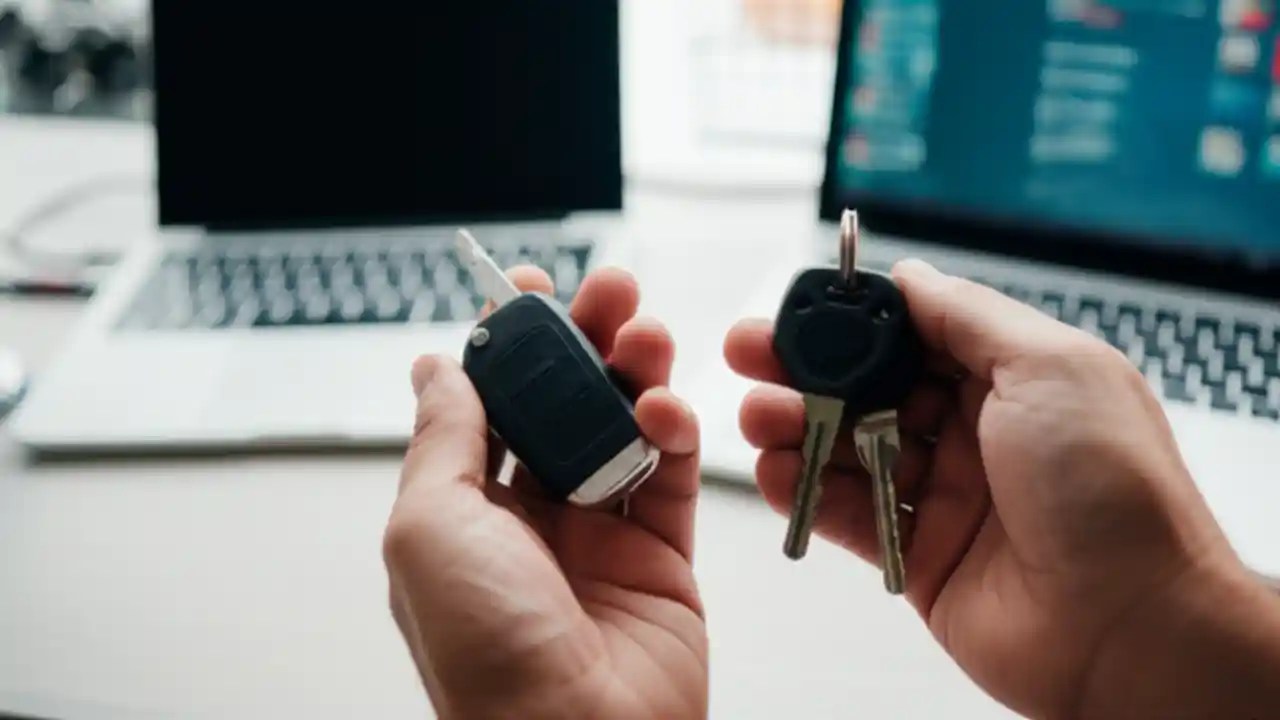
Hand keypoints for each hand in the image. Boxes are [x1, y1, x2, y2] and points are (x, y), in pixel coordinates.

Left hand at [384, 267, 705, 719]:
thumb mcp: (430, 528)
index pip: (489, 404)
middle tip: (608, 291)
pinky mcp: (660, 554)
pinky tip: (664, 407)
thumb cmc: (486, 654)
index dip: (509, 344)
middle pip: (562, 403)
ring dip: (635, 371)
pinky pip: (670, 472)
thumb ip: (443, 438)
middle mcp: (530, 518)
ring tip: (645, 332)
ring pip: (621, 425)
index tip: (528, 291)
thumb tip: (435, 367)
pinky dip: (674, 429)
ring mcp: (598, 534)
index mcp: (464, 512)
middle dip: (584, 341)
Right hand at [725, 259, 1278, 718]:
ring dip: (796, 426)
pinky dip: (805, 491)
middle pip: (869, 384)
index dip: (854, 316)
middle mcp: (975, 430)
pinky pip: (847, 512)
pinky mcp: (916, 552)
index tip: (801, 306)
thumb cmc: (1112, 489)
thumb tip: (909, 276)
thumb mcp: (1049, 366)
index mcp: (1013, 377)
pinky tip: (776, 472)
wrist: (1130, 628)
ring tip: (756, 417)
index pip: (913, 330)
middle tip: (749, 353)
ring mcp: (944, 493)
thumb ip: (967, 316)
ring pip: (849, 446)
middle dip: (806, 366)